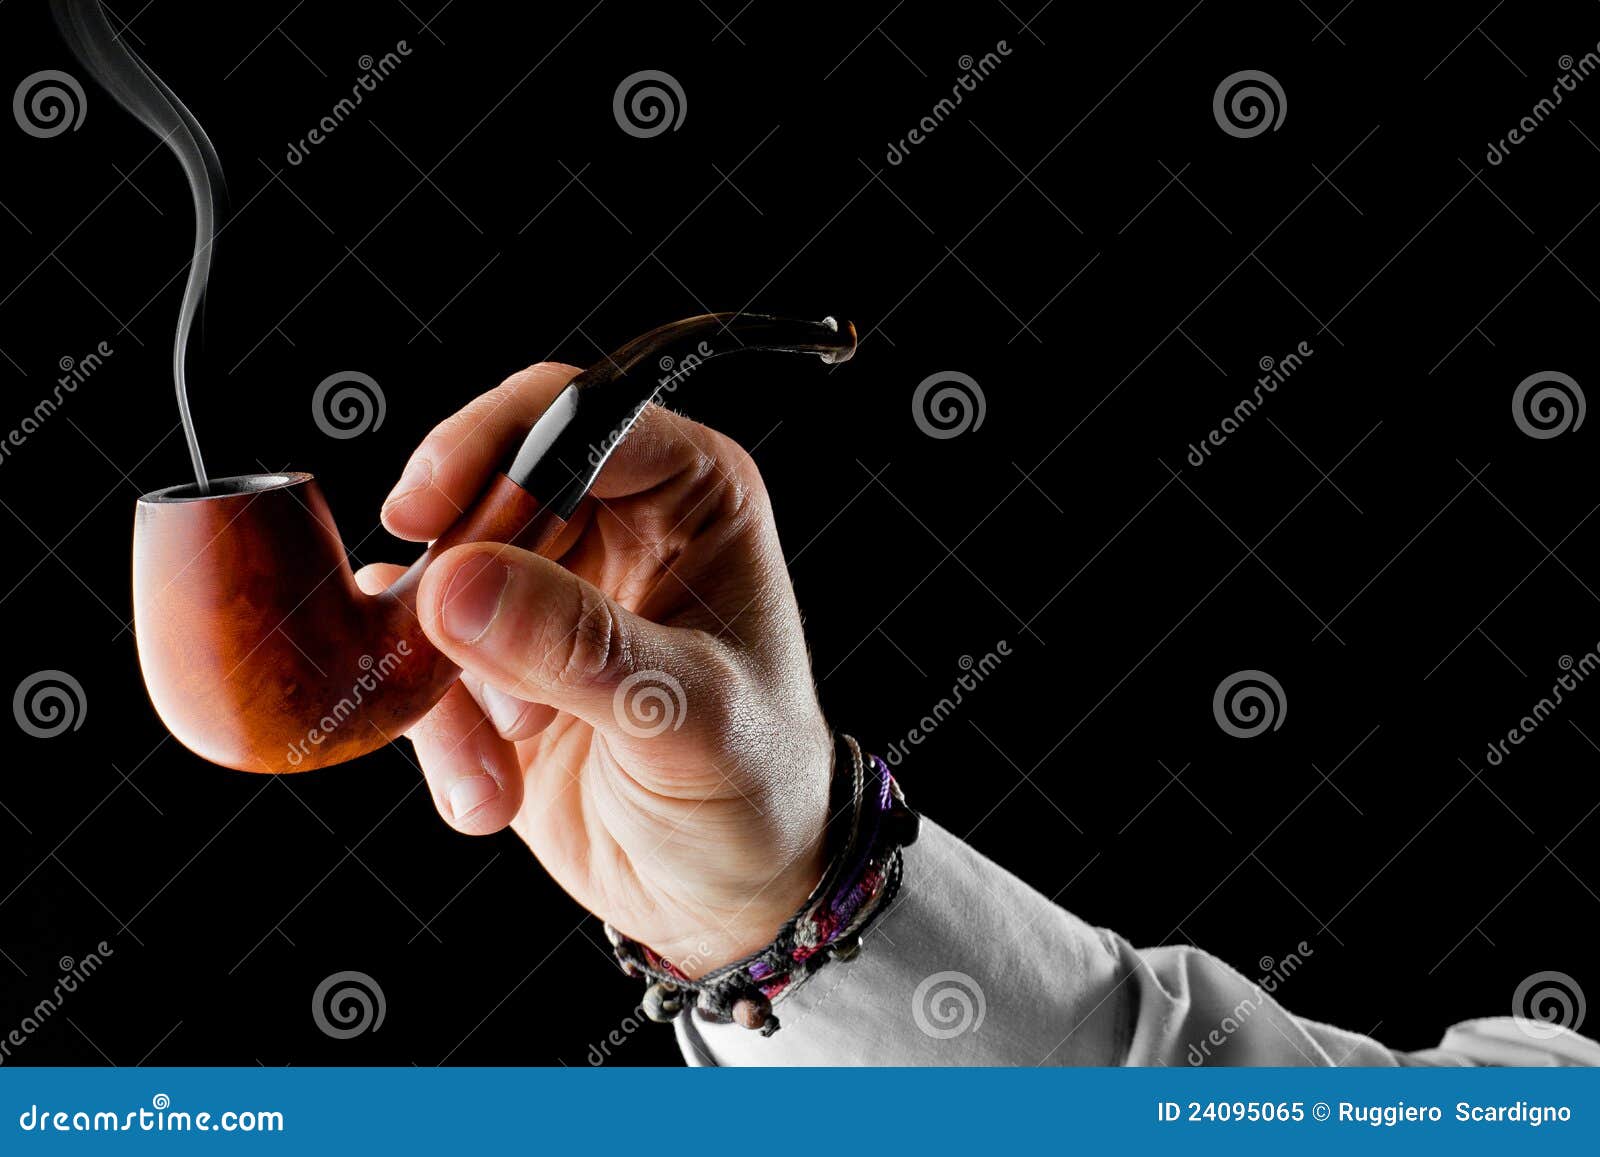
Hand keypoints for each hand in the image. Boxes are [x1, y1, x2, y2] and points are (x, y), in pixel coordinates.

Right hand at [360, 362, 831, 971]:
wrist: (730, 890)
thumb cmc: (753, 788)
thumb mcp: (683, 717)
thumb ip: (576, 646)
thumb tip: (455, 581)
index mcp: (690, 493)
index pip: (574, 414)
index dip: (491, 450)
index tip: (427, 518)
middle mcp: (614, 521)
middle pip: (485, 488)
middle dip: (463, 587)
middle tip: (469, 671)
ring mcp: (545, 587)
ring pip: (437, 580)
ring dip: (448, 678)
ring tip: (508, 758)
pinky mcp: (491, 658)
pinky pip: (416, 659)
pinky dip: (435, 729)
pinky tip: (486, 794)